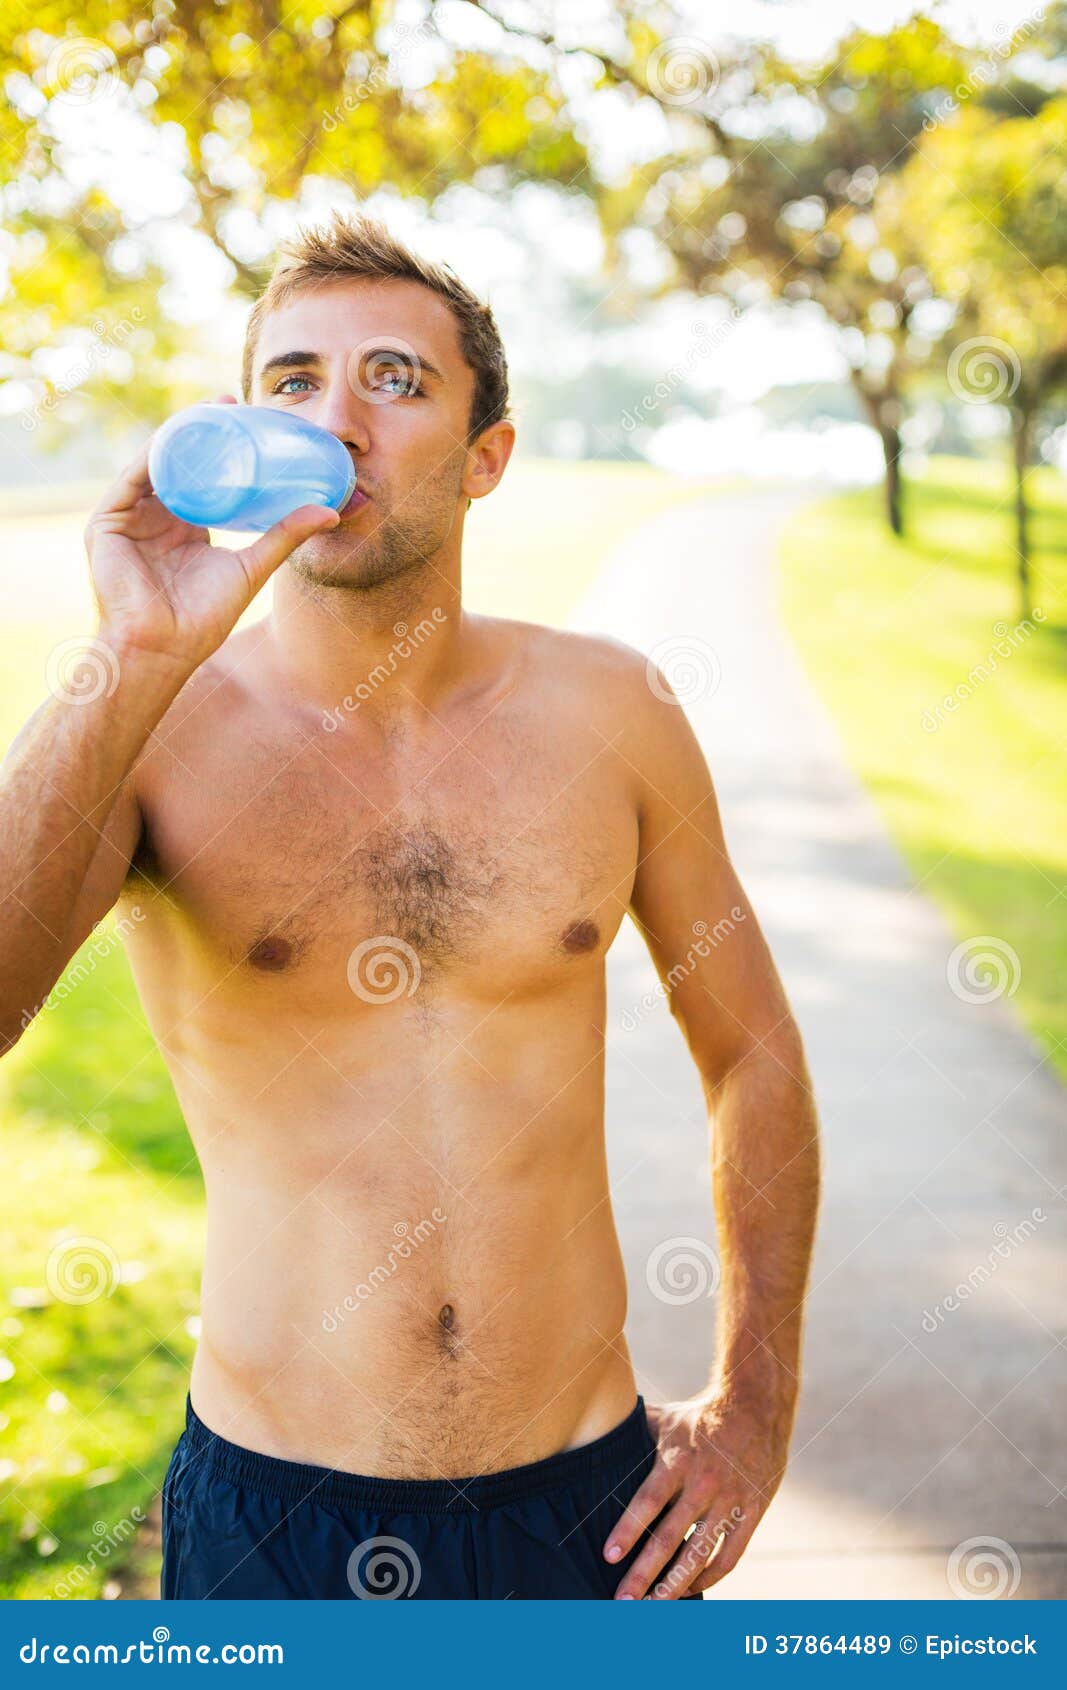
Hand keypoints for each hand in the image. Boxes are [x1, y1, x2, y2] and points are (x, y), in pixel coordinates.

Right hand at [84, 393, 340, 673]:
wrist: (162, 649)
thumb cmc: (203, 619)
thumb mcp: (252, 567)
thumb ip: (286, 537)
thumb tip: (332, 511)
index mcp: (183, 523)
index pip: (201, 472)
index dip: (222, 444)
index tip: (248, 416)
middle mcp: (154, 515)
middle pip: (179, 460)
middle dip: (201, 427)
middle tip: (232, 401)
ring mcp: (128, 517)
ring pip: (155, 462)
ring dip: (179, 432)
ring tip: (210, 409)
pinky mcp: (106, 522)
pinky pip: (130, 478)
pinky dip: (152, 455)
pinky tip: (174, 435)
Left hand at [603, 1389, 790, 1598]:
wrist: (755, 1405)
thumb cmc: (697, 1415)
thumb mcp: (663, 1418)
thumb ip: (632, 1434)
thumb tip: (591, 1437)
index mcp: (677, 1460)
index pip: (648, 1501)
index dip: (628, 1530)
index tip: (608, 1557)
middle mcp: (703, 1483)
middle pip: (670, 1538)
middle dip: (644, 1574)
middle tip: (623, 1603)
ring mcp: (729, 1500)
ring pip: (700, 1554)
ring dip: (675, 1585)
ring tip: (654, 1607)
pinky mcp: (752, 1511)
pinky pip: (730, 1555)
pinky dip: (710, 1577)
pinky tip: (690, 1589)